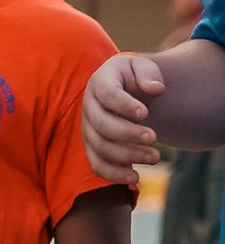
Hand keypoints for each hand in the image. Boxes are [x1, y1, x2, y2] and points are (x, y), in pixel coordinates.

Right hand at [81, 52, 164, 183]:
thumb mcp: (142, 66)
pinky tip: (135, 178)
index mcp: (100, 82)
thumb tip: (156, 89)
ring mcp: (88, 129)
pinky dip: (114, 174)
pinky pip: (97, 164)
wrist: (124, 90)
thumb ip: (149, 73)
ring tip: (155, 157)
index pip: (108, 95)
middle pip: (102, 125)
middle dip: (129, 134)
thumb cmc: (134, 77)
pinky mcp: (92, 146)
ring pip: (101, 147)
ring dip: (128, 155)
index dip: (124, 105)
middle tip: (154, 138)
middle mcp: (89, 106)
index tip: (146, 113)